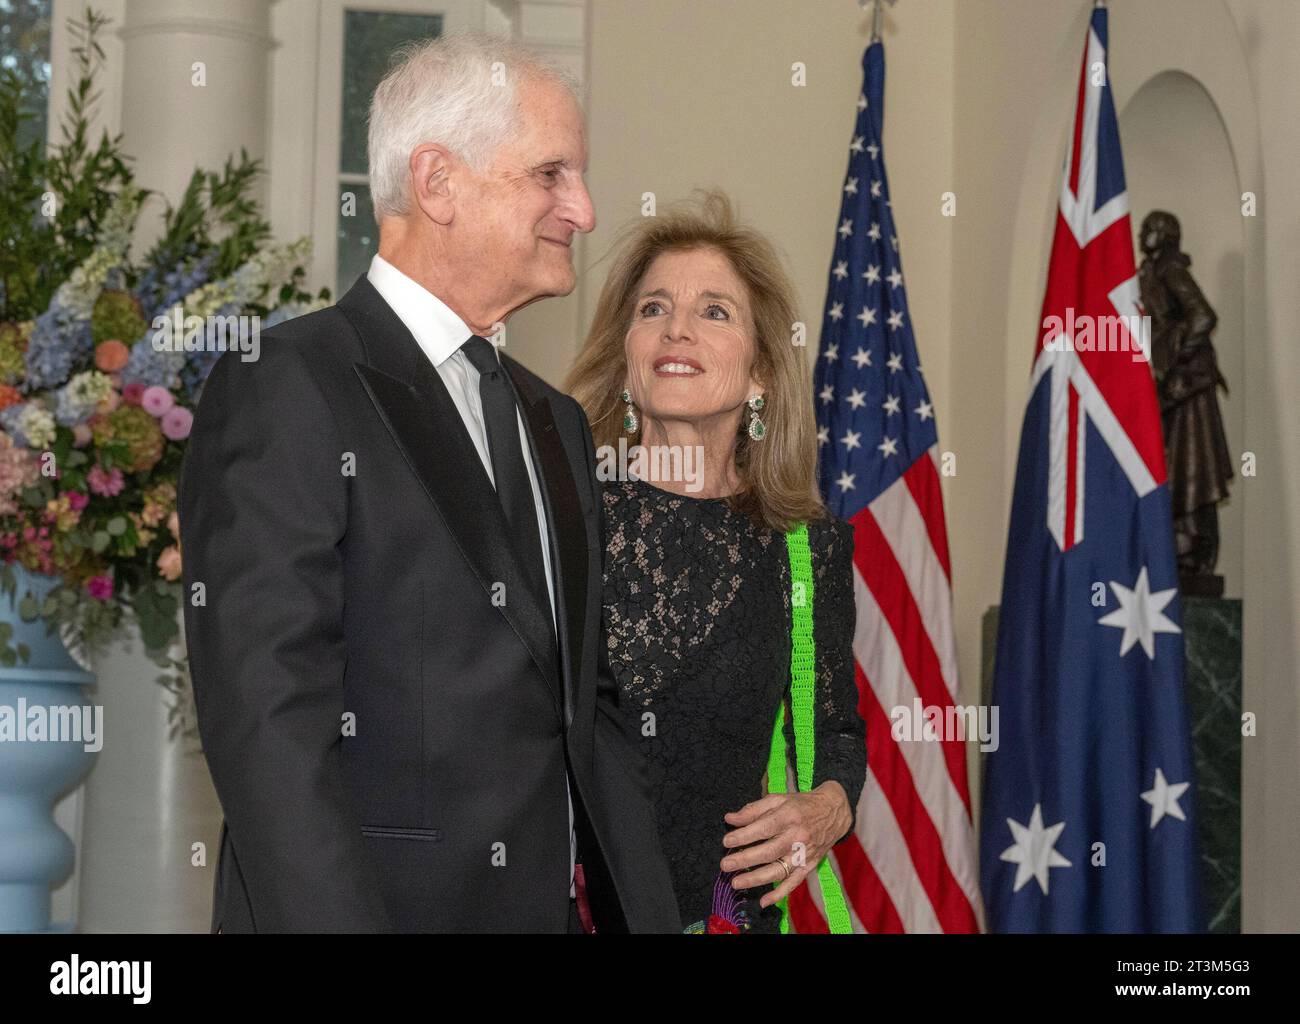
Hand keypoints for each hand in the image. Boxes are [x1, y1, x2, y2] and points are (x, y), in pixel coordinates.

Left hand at [719, 781, 851, 907]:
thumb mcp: (778, 799)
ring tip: (736, 882)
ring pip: (778, 870)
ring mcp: (804, 854)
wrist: (833, 812)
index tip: (727, 842)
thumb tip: (730, 819)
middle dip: (745, 860)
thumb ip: (753, 809)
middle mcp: (797, 837)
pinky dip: (780, 894)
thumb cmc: (801, 805)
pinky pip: (794, 882)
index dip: (744, 836)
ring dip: (756, 879)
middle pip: (769, 851)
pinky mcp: (809, 865)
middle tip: (725, 865)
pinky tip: (764, 901)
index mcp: (788, 816)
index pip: (764, 828)